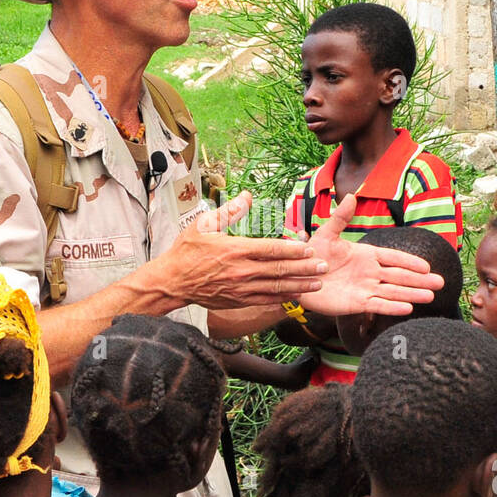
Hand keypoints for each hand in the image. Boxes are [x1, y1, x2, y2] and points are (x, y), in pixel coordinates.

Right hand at [158, 191, 327, 308]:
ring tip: (318, 282)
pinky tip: (297, 295)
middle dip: (304, 268)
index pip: (271, 249)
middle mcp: (241, 270)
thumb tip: (247, 195)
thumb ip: (229, 211)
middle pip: (279, 270)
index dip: (293, 249)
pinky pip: (266, 300)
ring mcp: (240, 288)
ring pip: (276, 287)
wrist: (172, 282)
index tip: (309, 248)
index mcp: (235, 249)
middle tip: (324, 266)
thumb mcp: (204, 225)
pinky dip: (283, 298)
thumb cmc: (186, 251)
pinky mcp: (238, 301)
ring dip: (300, 285)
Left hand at [297, 193, 442, 316]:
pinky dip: (392, 307)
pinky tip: (407, 308)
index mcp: (366, 255)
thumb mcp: (326, 234)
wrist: (298, 277)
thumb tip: (352, 196)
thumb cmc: (313, 255)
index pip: (394, 258)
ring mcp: (365, 288)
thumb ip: (341, 218)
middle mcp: (370, 272)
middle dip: (420, 280)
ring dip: (411, 294)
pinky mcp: (356, 303)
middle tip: (440, 283)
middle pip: (400, 276)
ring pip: (393, 291)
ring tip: (430, 297)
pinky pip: (378, 305)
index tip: (427, 266)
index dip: (410, 262)